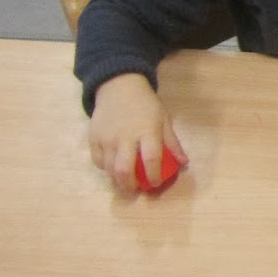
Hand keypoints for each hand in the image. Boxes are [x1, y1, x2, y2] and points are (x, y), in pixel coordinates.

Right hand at [89, 73, 187, 192]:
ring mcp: (107, 138)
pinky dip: (105, 168)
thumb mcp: (164, 120)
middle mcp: (125, 137)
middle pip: (124, 170)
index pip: (151, 159)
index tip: (156, 183)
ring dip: (117, 179)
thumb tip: (184, 164)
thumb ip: (172, 143)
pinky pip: (97, 160)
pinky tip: (112, 168)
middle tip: (135, 190)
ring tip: (125, 182)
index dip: (154, 175)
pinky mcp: (93, 137)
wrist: (119, 86)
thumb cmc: (145, 104)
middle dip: (130, 186)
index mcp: (147, 132)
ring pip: (109, 168)